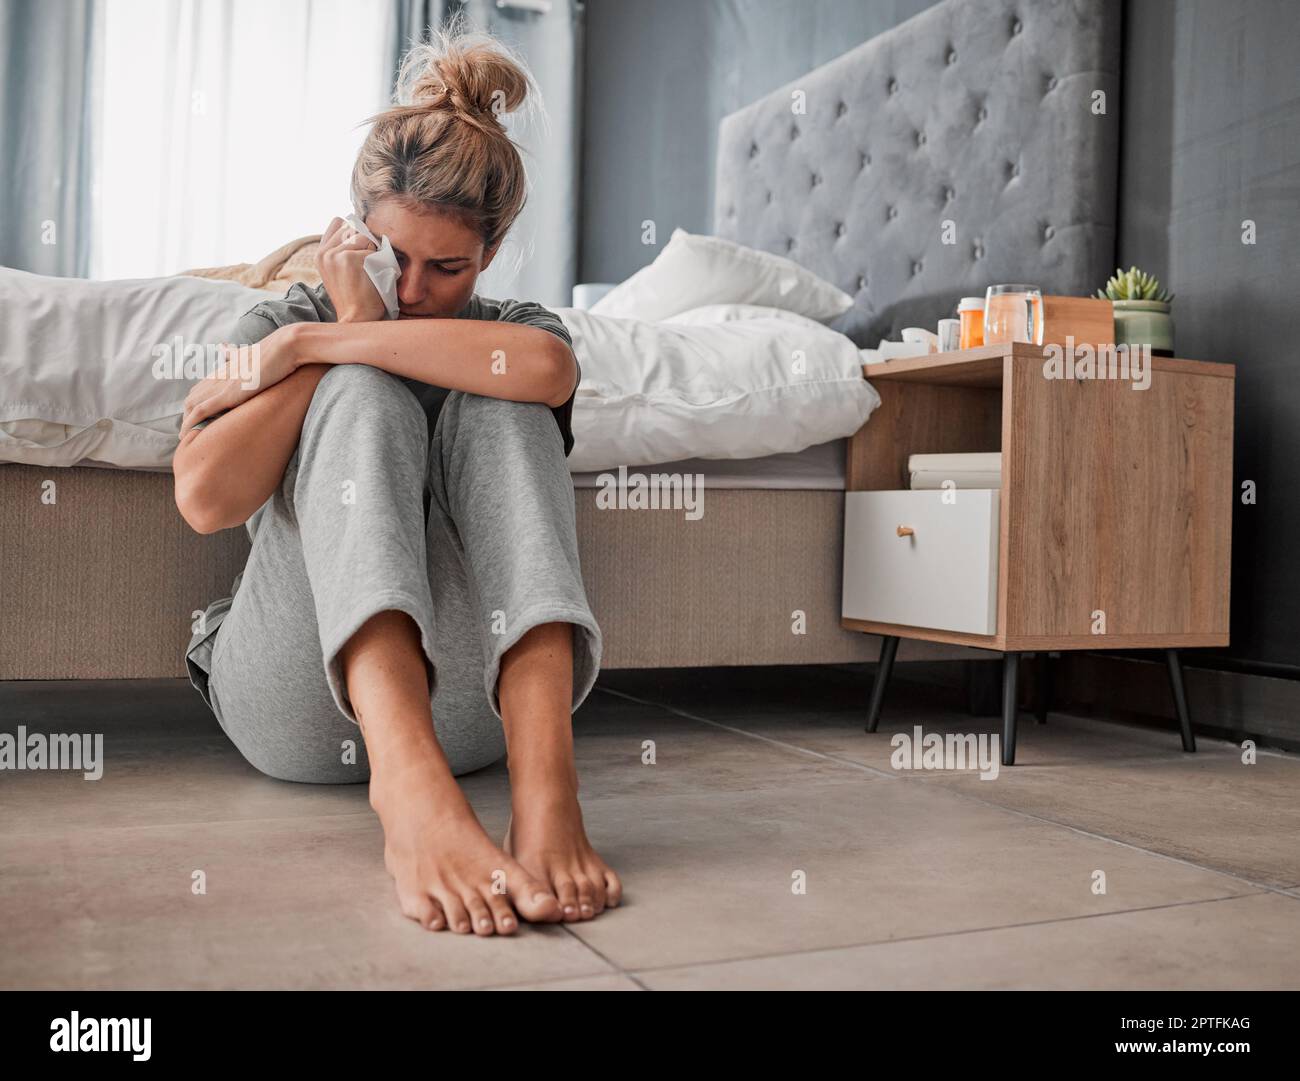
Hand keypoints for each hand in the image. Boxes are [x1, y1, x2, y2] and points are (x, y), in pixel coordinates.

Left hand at [179, 325, 301, 436]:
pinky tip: (187, 435)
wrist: (286, 347)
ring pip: (191, 404)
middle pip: (192, 397)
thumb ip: (236, 353)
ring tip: (188, 438)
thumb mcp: (252, 353)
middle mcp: (219, 375)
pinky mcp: (228, 394)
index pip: (201, 388)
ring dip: (187, 422)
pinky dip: (191, 423)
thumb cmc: (277, 352)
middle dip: (188, 415)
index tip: (198, 417)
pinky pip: (201, 410)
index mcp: (226, 368)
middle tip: (191, 432)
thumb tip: (224, 347)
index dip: (197, 403)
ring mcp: (222, 384)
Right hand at [317, 216, 386, 322]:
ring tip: (370, 271)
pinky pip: (372, 248)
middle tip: (369, 264)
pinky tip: (373, 276)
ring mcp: (334, 254)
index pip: (339, 222)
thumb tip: (358, 228)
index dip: (355, 230)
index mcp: (320, 254)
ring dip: (373, 250)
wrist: (358, 318)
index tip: (363, 246)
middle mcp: (324, 252)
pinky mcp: (349, 258)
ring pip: (364, 237)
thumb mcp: (341, 272)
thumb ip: (342, 251)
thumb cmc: (356, 298)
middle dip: (366, 241)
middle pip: (354, 227)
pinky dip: (378, 260)